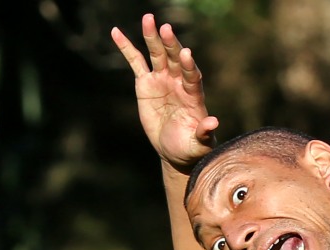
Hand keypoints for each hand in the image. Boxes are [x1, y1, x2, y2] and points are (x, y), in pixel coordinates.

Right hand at [112, 14, 217, 170]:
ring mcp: (162, 80)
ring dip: (152, 37)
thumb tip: (213, 122)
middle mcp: (178, 82)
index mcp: (193, 95)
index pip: (191, 76)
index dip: (188, 65)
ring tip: (148, 19)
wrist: (174, 151)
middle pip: (174, 59)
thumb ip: (204, 132)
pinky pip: (135, 62)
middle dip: (171, 44)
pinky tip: (116, 32)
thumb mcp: (199, 144)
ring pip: (157, 54)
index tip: (186, 53)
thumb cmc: (190, 147)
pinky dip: (126, 47)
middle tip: (166, 29)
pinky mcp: (145, 83)